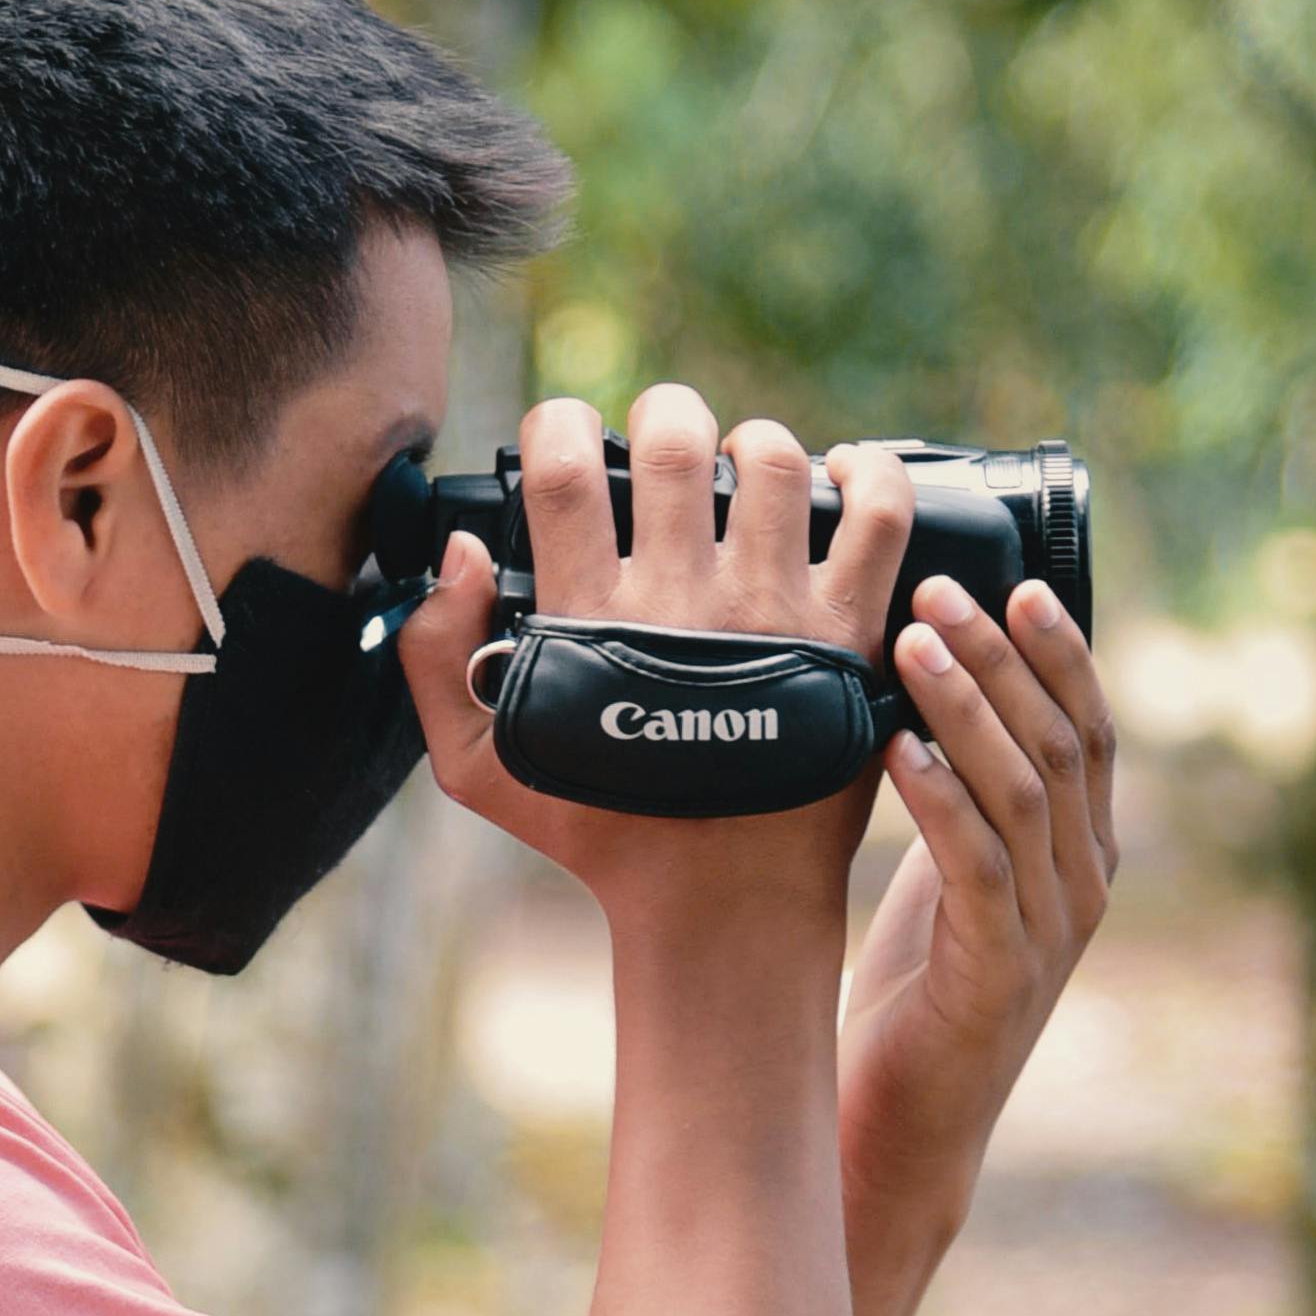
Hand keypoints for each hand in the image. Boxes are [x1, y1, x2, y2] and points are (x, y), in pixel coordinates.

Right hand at [399, 383, 921, 932]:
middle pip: (675, 442)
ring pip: (774, 461)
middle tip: (665, 433)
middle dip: (663, 412)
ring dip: (754, 442)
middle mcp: (685, 603)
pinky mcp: (851, 636)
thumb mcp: (478, 767)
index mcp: (591, 620)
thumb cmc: (602, 834)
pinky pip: (880, 516)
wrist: (721, 903)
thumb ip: (435, 658)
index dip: (560, 424)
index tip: (568, 434)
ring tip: (745, 466)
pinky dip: (871, 475)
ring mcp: (776, 613)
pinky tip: (847, 473)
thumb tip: (459, 555)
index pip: (566, 472)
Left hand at [838, 571, 1116, 1240]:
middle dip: (1002, 658)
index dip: (1060, 653)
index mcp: (1085, 856)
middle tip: (937, 590)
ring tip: (908, 645)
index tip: (1014, 583)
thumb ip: (964, 798)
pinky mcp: (998, 977)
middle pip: (1063, 744)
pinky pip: (978, 866)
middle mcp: (1085, 887)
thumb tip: (918, 692)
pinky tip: (898, 750)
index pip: (1093, 730)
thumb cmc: (918, 996)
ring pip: (1025, 792)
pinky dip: (940, 799)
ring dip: (965, 708)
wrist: (907, 1129)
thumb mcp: (952, 876)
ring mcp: (1050, 934)